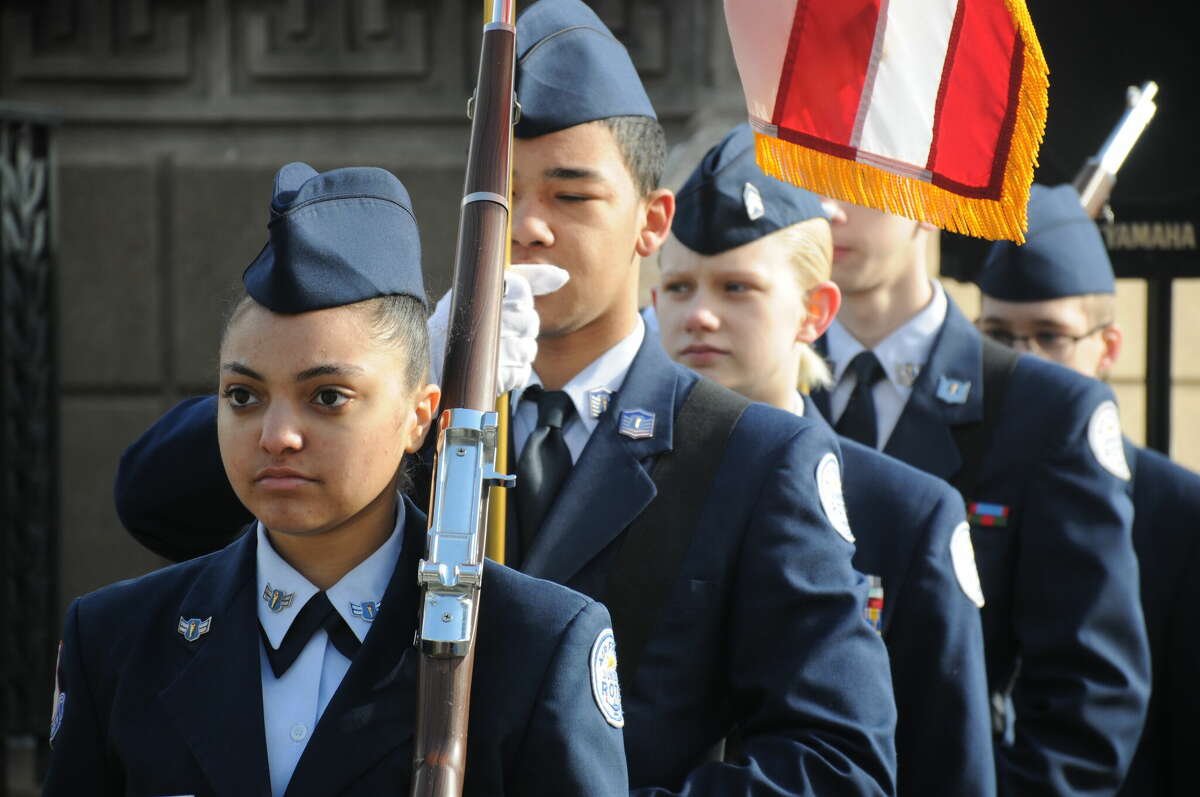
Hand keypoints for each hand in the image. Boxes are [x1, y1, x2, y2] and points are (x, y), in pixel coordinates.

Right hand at [427, 263, 569, 392]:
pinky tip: (498, 364)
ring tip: (500, 347)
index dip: (522, 300)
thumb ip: (530, 280)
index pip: (522, 292)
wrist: (430, 354)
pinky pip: (521, 374)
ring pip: (528, 349)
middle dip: (524, 328)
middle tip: (504, 329)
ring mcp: (484, 350)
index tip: (507, 305)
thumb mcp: (493, 290)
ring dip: (521, 351)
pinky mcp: (488, 377)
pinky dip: (515, 372)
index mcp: (481, 294)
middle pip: (530, 322)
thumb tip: (563, 276)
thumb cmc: (467, 318)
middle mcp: (481, 318)